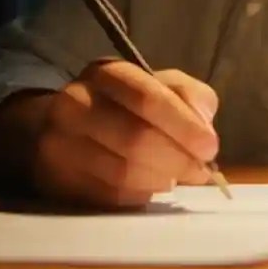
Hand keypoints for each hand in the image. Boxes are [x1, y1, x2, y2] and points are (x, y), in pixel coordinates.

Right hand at [32, 59, 220, 206]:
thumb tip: (203, 124)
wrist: (68, 127)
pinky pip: (108, 195)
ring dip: (160, 179)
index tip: (209, 147)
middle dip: (177, 159)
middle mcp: (75, 103)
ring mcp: (60, 143)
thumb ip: (190, 96)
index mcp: (106, 73)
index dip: (183, 125)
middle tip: (200, 171)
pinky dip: (138, 194)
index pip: (147, 97)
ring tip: (175, 177)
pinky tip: (148, 186)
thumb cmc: (128, 105)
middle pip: (135, 138)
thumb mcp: (161, 86)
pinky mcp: (57, 179)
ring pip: (121, 172)